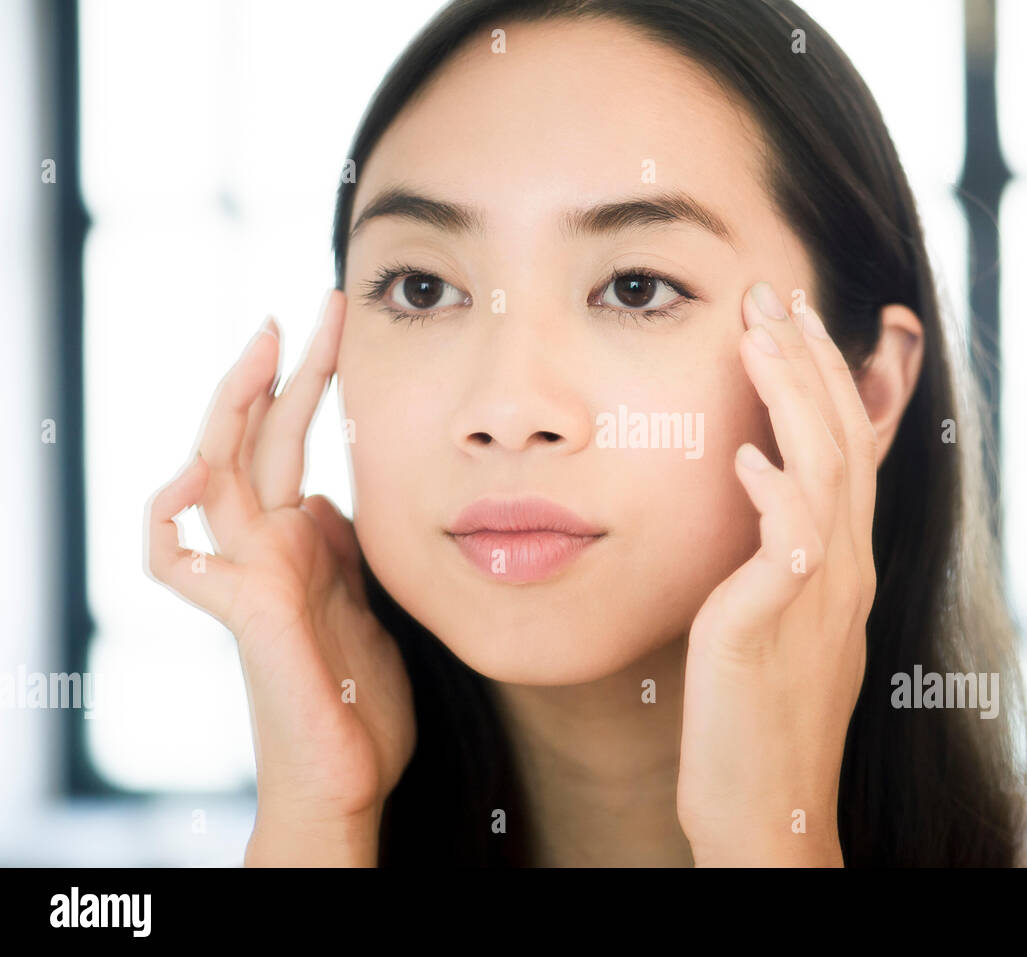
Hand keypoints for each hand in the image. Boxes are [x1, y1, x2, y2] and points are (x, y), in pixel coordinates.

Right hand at [144, 290, 415, 864]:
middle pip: (259, 437)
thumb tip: (327, 502)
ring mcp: (250, 576)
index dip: (312, 381)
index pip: (294, 439)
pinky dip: (167, 516)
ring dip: (234, 405)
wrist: (349, 778)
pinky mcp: (247, 613)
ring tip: (263, 345)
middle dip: (282, 368)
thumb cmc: (361, 701)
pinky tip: (191, 476)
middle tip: (314, 305)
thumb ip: (345, 548)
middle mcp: (267, 549)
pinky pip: (175, 560)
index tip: (342, 327)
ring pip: (219, 471)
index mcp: (303, 540)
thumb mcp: (368, 598)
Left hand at [677, 282, 877, 866]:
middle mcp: (843, 572)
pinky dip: (775, 499)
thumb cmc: (763, 720)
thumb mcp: (782, 622)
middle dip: (809, 364)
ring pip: (823, 477)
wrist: (771, 813)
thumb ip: (782, 558)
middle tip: (775, 296)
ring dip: (794, 402)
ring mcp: (819, 600)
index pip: (846, 451)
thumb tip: (767, 497)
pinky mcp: (776, 630)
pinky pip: (789, 551)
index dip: (826, 380)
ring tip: (763, 337)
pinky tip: (748, 461)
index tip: (795, 320)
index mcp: (841, 565)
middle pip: (841, 444)